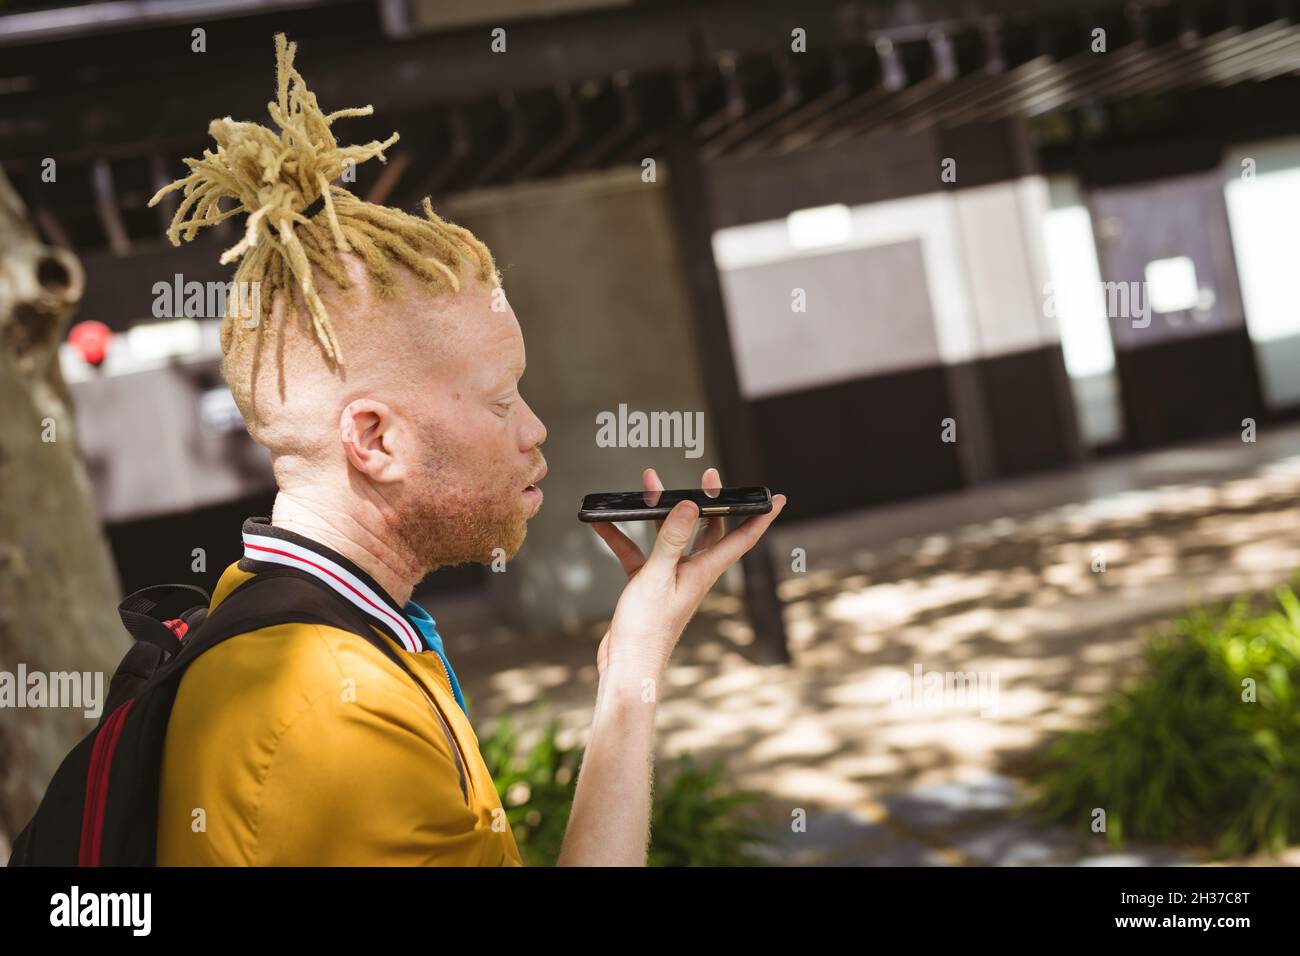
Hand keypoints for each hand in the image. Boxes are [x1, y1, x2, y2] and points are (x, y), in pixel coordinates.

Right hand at [589, 466, 786, 681]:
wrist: (628, 666)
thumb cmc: (647, 629)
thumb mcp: (657, 577)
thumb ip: (672, 540)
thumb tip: (690, 506)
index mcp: (704, 571)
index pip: (742, 538)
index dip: (761, 516)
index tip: (776, 497)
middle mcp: (692, 572)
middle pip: (709, 530)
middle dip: (709, 502)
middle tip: (708, 475)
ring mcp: (670, 578)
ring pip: (672, 536)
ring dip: (660, 512)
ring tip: (649, 486)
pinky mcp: (648, 584)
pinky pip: (638, 553)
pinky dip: (623, 537)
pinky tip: (602, 523)